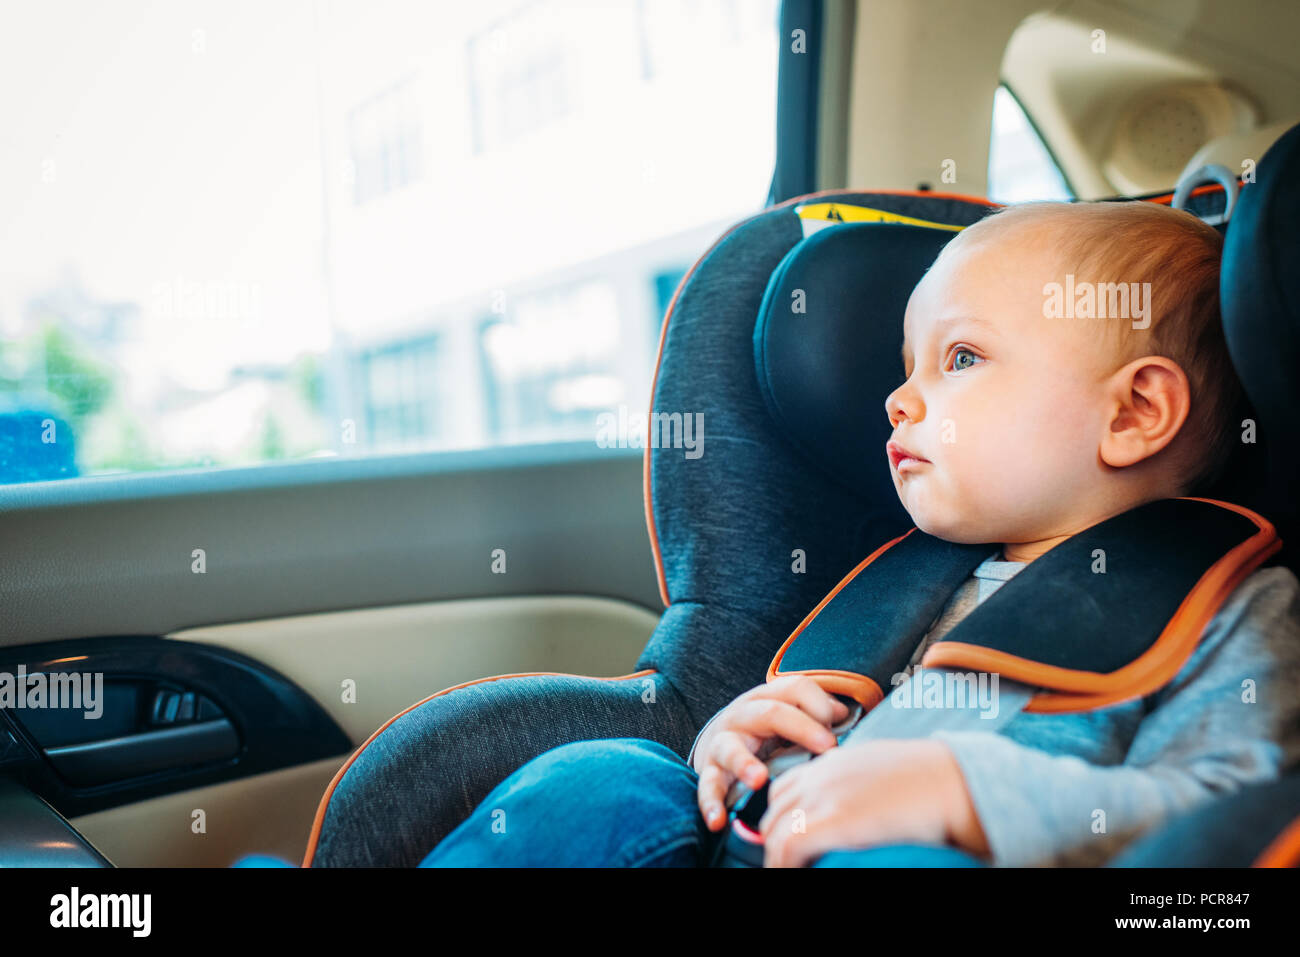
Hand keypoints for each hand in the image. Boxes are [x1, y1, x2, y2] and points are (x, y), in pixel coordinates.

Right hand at [693, 675, 849, 831]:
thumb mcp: (789, 715)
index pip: (794, 689)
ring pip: (731, 748)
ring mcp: (722, 743)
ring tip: (759, 779)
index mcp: (766, 699)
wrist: (719, 741)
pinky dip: (711, 804)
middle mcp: (742, 716)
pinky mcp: (709, 772)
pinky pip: (707, 787)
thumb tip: (843, 714)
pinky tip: (718, 820)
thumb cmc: (765, 730)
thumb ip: (816, 712)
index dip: (819, 703)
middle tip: (827, 745)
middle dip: (801, 727)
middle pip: (770, 713)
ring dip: (744, 763)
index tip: (839, 724)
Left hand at [757, 738, 990, 866]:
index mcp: (832, 762)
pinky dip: (785, 865)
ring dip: (778, 859)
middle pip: (773, 813)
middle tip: (788, 865)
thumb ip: (858, 783)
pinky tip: (798, 874)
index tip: (788, 842)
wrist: (953, 780)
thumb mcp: (881, 770)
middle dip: (775, 842)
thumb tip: (857, 809)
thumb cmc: (931, 779)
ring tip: (791, 873)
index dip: (781, 820)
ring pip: (775, 832)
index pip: (784, 790)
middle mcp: (820, 775)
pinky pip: (789, 847)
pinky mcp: (834, 820)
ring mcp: (824, 796)